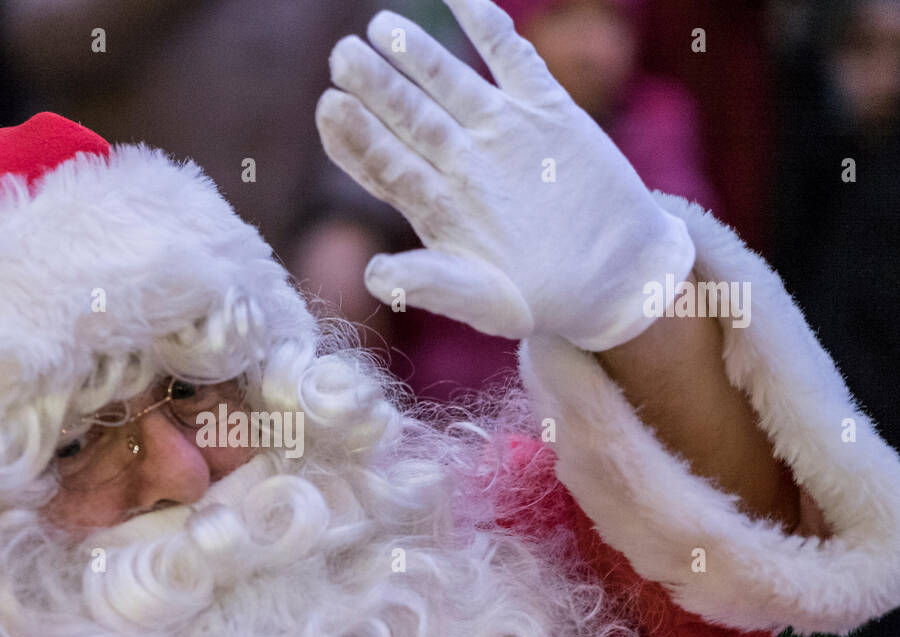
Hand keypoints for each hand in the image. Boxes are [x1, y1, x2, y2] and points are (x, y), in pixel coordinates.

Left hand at [315, 0, 695, 351]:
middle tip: (341, 56)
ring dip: (417, 53)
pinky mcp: (547, 112)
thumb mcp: (483, 301)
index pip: (384, 165)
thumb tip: (372, 275)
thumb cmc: (542, 297)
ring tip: (382, 25)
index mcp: (437, 207)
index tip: (328, 110)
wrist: (615, 278)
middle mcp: (461, 163)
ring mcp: (501, 133)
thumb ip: (428, 283)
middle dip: (374, 87)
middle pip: (408, 118)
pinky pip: (514, 60)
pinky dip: (490, 28)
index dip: (355, 138)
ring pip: (450, 83)